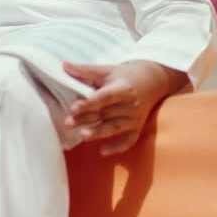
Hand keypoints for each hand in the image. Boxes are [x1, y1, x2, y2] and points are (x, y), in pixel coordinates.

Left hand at [62, 60, 188, 155]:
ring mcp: (134, 118)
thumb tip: (63, 64)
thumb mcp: (107, 70)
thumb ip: (85, 70)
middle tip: (67, 123)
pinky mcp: (137, 128)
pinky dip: (118, 147)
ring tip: (82, 136)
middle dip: (86, 119)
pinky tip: (102, 152)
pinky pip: (129, 140)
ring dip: (98, 133)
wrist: (153, 81)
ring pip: (115, 127)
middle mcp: (130, 105)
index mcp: (123, 89)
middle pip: (105, 114)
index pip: (104, 97)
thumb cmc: (124, 75)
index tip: (73, 108)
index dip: (89, 103)